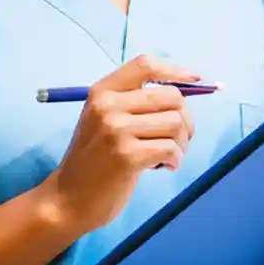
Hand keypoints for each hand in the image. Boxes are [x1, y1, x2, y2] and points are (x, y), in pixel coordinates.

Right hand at [39, 55, 198, 234]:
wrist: (68, 199)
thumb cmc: (95, 159)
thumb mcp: (105, 119)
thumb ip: (137, 102)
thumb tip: (189, 87)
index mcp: (102, 91)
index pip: (145, 65)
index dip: (175, 70)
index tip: (195, 80)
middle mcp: (108, 105)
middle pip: (171, 96)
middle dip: (186, 119)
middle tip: (179, 138)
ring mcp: (116, 130)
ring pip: (176, 123)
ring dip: (181, 143)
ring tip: (168, 155)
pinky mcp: (127, 156)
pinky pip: (171, 149)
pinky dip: (175, 159)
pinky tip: (163, 167)